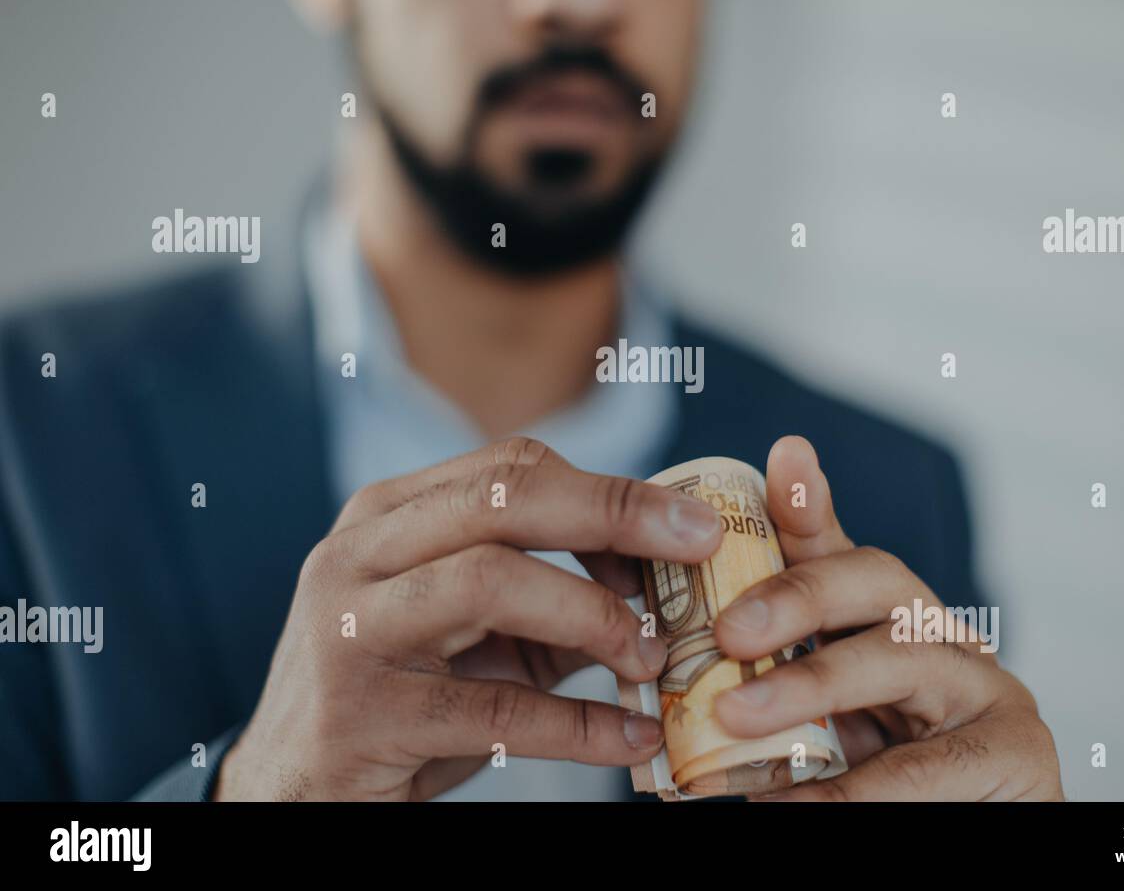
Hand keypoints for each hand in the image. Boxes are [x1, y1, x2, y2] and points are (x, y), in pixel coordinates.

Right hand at [216, 437, 721, 800]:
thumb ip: (550, 599)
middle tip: (700, 546)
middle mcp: (358, 554)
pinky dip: (577, 725)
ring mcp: (349, 629)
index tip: (683, 529)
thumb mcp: (472, 635)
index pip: (511, 465)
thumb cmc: (400, 698)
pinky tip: (631, 738)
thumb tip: (667, 579)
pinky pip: (489, 710)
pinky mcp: (357, 715)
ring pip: (487, 581)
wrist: (290, 791)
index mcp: (388, 515)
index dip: (608, 491)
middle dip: (615, 514)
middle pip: (502, 497)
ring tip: (652, 656)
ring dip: (592, 614)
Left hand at [713, 436, 1063, 800]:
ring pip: (900, 655)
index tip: (784, 455)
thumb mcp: (817, 729)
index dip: (810, 506)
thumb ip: (772, 696)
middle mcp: (939, 637)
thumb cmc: (882, 791)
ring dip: (812, 684)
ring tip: (735, 717)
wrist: (968, 848)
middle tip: (729, 631)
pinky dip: (852, 790)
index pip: (840, 553)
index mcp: (883, 624)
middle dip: (799, 593)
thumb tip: (680, 692)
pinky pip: (924, 764)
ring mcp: (986, 687)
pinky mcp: (1018, 751)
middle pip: (877, 579)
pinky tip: (788, 802)